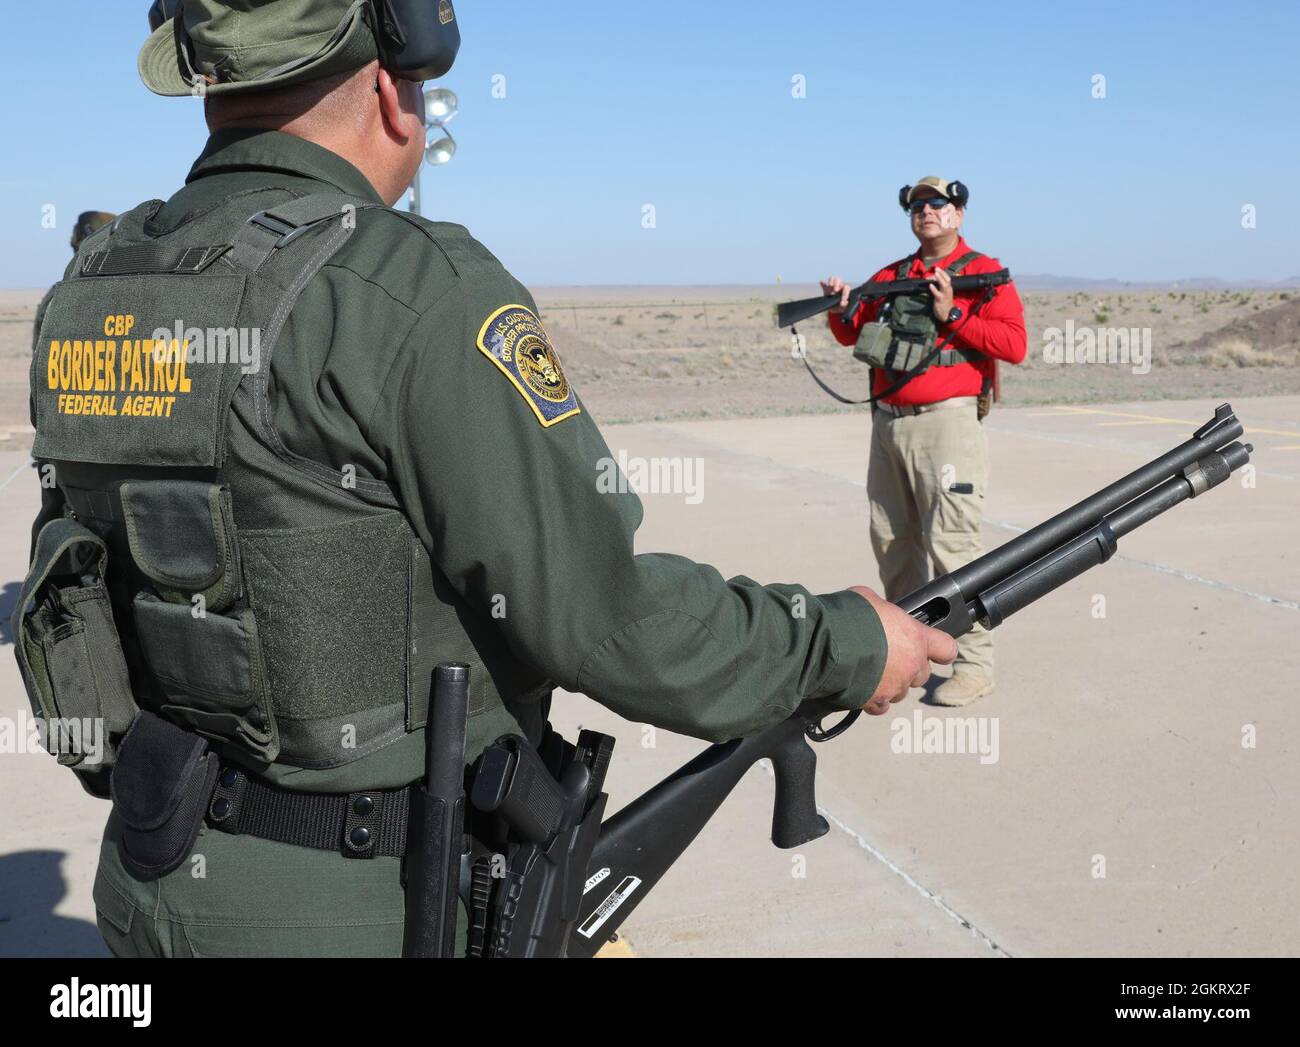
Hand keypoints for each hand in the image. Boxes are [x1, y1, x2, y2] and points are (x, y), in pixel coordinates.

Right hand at [820, 276, 851, 314]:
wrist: (833, 308)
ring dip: (830, 281)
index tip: (842, 300)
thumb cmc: (840, 306)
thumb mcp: (843, 308)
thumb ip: (845, 305)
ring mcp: (832, 286)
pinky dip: (823, 282)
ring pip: (831, 279)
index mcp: (845, 290)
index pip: (846, 288)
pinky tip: (821, 283)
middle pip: (838, 280)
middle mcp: (838, 286)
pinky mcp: (825, 288)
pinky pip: (824, 283)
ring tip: (829, 286)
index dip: (845, 293)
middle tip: (835, 290)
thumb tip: (843, 302)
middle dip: (836, 284)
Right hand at [849, 586, 957, 715]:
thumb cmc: (849, 616)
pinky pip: (881, 705)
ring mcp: (894, 686)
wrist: (826, 643)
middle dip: (910, 667)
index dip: (940, 649)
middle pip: (922, 674)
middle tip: (891, 657)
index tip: (934, 649)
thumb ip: (884, 612)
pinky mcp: (875, 700)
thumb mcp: (870, 600)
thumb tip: (878, 614)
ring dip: (892, 683)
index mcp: (916, 638)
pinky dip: (875, 699)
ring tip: (871, 671)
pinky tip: (863, 688)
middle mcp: (911, 665)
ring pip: (901, 691)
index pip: (946, 648)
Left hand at [928, 267, 954, 322]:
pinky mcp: (940, 300)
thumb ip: (939, 288)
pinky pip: (937, 294)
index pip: (947, 278)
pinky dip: (934, 289)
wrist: (948, 314)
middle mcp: (948, 290)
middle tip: (936, 269)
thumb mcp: (943, 294)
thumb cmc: (944, 304)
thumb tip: (932, 282)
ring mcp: (945, 295)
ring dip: (939, 279)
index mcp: (948, 288)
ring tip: (935, 274)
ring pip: (944, 285)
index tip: (937, 269)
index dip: (943, 273)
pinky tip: (930, 285)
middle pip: (946, 279)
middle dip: (942, 273)